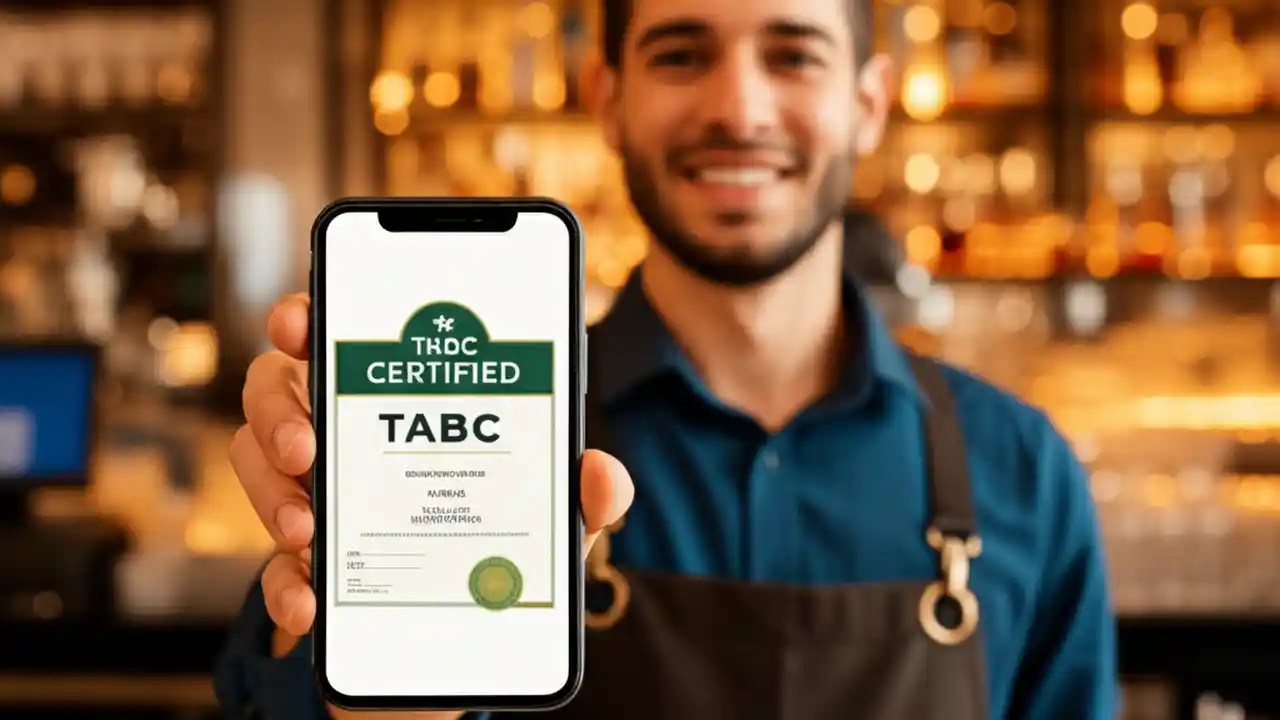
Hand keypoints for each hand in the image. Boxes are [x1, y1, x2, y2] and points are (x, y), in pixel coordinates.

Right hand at [230, 292, 634, 718]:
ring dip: (271, 494)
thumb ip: (581, 496)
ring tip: (309, 530)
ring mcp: (317, 501)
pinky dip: (283, 586)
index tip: (299, 324)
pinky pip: (270, 568)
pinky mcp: (304, 571)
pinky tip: (311, 602)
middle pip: (276, 391)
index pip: (341, 338)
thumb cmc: (507, 559)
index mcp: (401, 404)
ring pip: (255, 466)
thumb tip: (601, 474)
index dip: (307, 318)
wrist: (469, 649)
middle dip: (278, 411)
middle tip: (308, 448)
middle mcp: (348, 439)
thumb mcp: (554, 523)